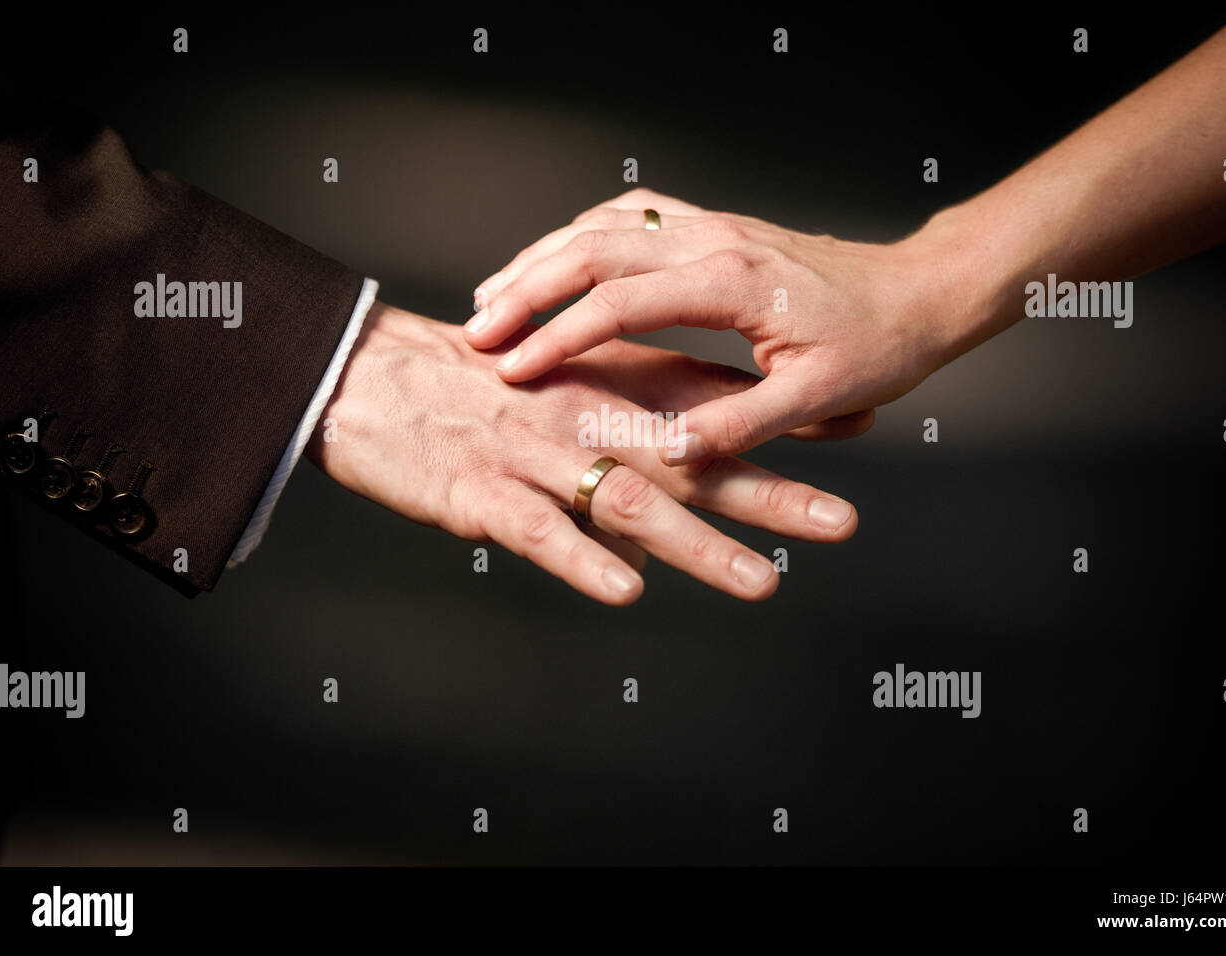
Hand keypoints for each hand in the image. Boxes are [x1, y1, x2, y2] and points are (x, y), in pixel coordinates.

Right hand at [307, 301, 859, 604]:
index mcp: (608, 385)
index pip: (711, 403)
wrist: (367, 374)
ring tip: (761, 583)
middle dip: (771, 493)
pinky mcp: (480, 490)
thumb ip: (618, 441)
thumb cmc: (469, 387)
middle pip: (690, 457)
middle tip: (843, 524)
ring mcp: (534, 452)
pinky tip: (627, 592)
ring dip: (698, 544)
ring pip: (628, 499)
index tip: (859, 430)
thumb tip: (672, 517)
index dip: (782, 419)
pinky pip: (538, 529)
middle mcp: (585, 414)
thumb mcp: (554, 393)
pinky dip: (583, 559)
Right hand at [463, 188, 950, 464]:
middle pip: (592, 247)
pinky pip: (627, 217)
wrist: (923, 291)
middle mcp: (712, 244)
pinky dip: (578, 238)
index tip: (511, 369)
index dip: (558, 336)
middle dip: (526, 288)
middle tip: (476, 330)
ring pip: (601, 224)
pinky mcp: (713, 227)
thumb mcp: (816, 396)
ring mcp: (710, 227)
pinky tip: (554, 266)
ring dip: (542, 259)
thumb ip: (739, 425)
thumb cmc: (877, 344)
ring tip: (493, 299)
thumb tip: (668, 456)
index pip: (620, 301)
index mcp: (731, 283)